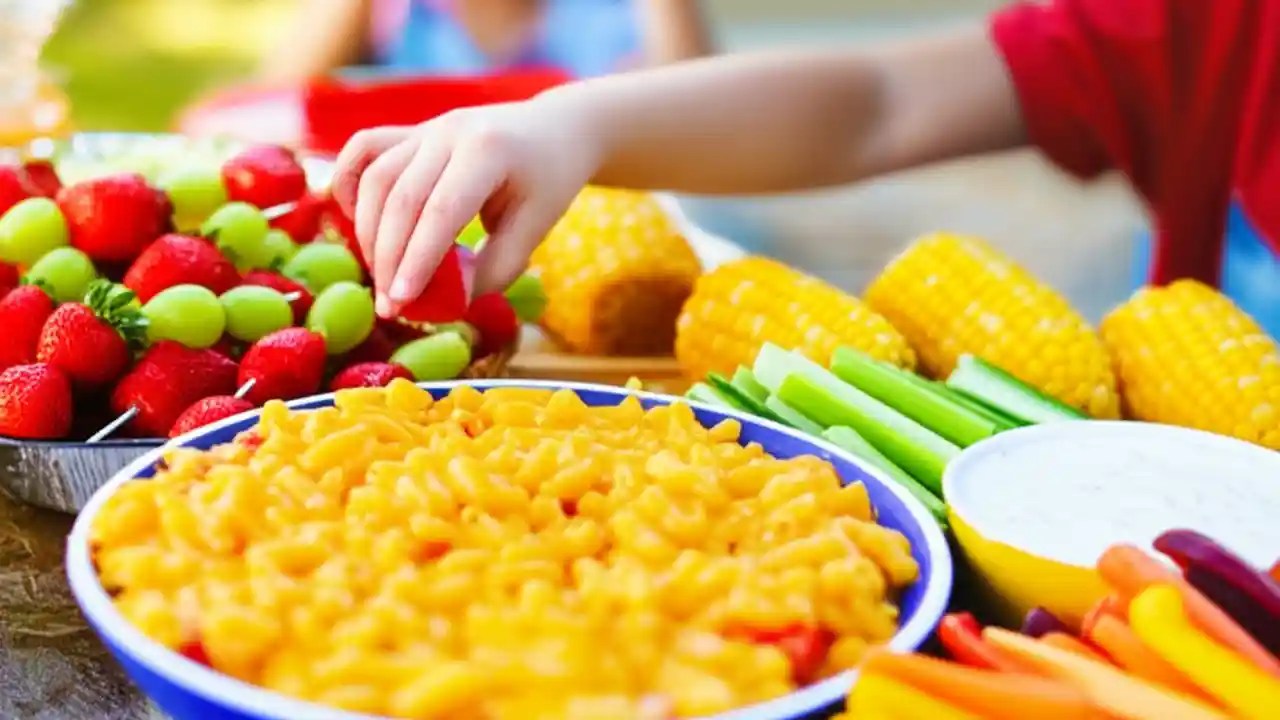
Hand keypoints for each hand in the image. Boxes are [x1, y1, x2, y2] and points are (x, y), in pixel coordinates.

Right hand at [331, 98, 597, 317]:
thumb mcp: (536, 227)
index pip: (441, 212)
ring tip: (381, 274)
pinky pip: (364, 150)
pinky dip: (349, 183)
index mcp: (488, 151)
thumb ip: (495, 267)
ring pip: (375, 177)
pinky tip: (355, 220)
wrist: (556, 128)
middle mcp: (450, 132)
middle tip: (389, 305)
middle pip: (400, 197)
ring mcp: (426, 128)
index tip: (401, 302)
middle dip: (388, 257)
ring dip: (368, 232)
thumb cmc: (549, 182)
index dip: (416, 260)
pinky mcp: (411, 132)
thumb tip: (448, 300)